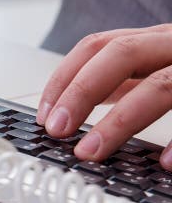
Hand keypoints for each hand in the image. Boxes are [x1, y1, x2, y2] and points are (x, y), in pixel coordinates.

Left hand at [36, 24, 171, 168]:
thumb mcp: (161, 68)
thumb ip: (125, 83)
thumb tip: (70, 109)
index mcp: (156, 39)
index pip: (98, 45)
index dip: (64, 77)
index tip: (43, 114)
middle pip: (121, 55)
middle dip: (81, 92)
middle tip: (57, 130)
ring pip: (161, 86)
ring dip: (120, 121)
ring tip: (92, 152)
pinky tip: (165, 162)